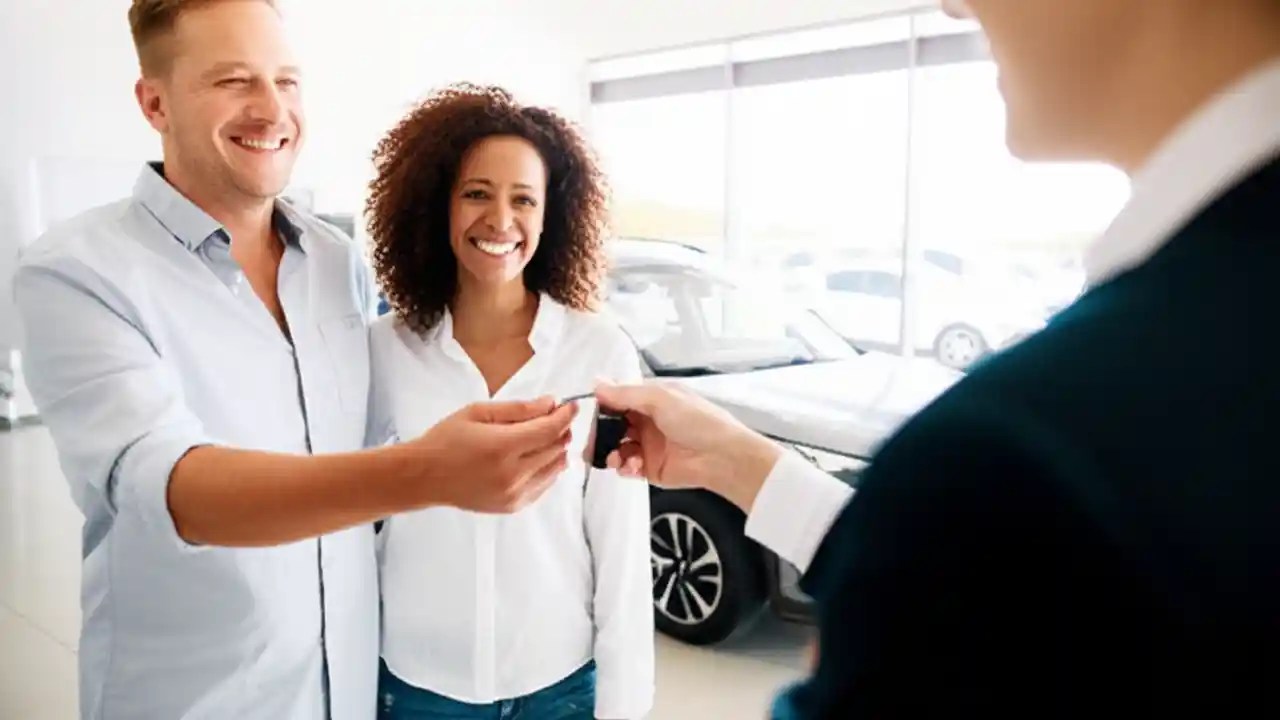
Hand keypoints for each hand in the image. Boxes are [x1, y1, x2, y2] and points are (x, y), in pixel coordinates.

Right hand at [403, 397, 577, 512]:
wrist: (425, 477)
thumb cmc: (446, 440)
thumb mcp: (479, 413)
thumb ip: (518, 409)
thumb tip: (550, 404)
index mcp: (502, 447)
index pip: (549, 430)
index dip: (565, 415)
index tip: (571, 405)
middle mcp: (512, 474)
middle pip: (556, 449)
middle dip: (560, 430)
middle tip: (554, 416)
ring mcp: (514, 494)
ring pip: (555, 469)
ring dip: (556, 450)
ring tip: (544, 436)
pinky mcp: (512, 506)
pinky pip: (544, 486)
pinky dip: (547, 470)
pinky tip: (535, 458)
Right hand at [592, 381, 781, 511]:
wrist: (722, 457)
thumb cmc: (700, 422)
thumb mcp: (660, 398)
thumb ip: (626, 393)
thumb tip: (597, 383)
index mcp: (651, 399)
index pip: (617, 399)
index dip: (602, 406)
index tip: (590, 413)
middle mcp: (648, 421)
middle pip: (612, 425)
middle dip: (600, 433)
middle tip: (594, 440)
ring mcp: (648, 445)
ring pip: (615, 447)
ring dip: (610, 452)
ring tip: (616, 457)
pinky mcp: (650, 468)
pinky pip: (626, 467)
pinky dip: (623, 467)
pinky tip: (631, 466)